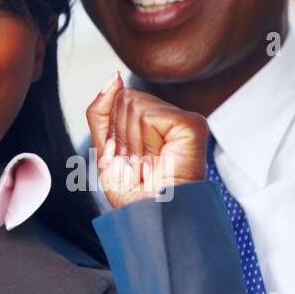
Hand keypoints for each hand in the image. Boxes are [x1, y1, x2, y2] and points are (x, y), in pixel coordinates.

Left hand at [85, 72, 207, 208]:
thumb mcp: (105, 148)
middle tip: (138, 165)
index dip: (113, 133)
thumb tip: (114, 76)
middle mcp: (169, 117)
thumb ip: (102, 111)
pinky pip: (148, 115)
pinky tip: (159, 159)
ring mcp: (182, 119)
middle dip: (121, 137)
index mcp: (150, 122)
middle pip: (124, 98)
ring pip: (133, 104)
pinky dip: (145, 141)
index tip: (128, 160)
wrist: (152, 218)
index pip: (117, 99)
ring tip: (148, 165)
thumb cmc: (133, 193)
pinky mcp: (192, 124)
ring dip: (132, 143)